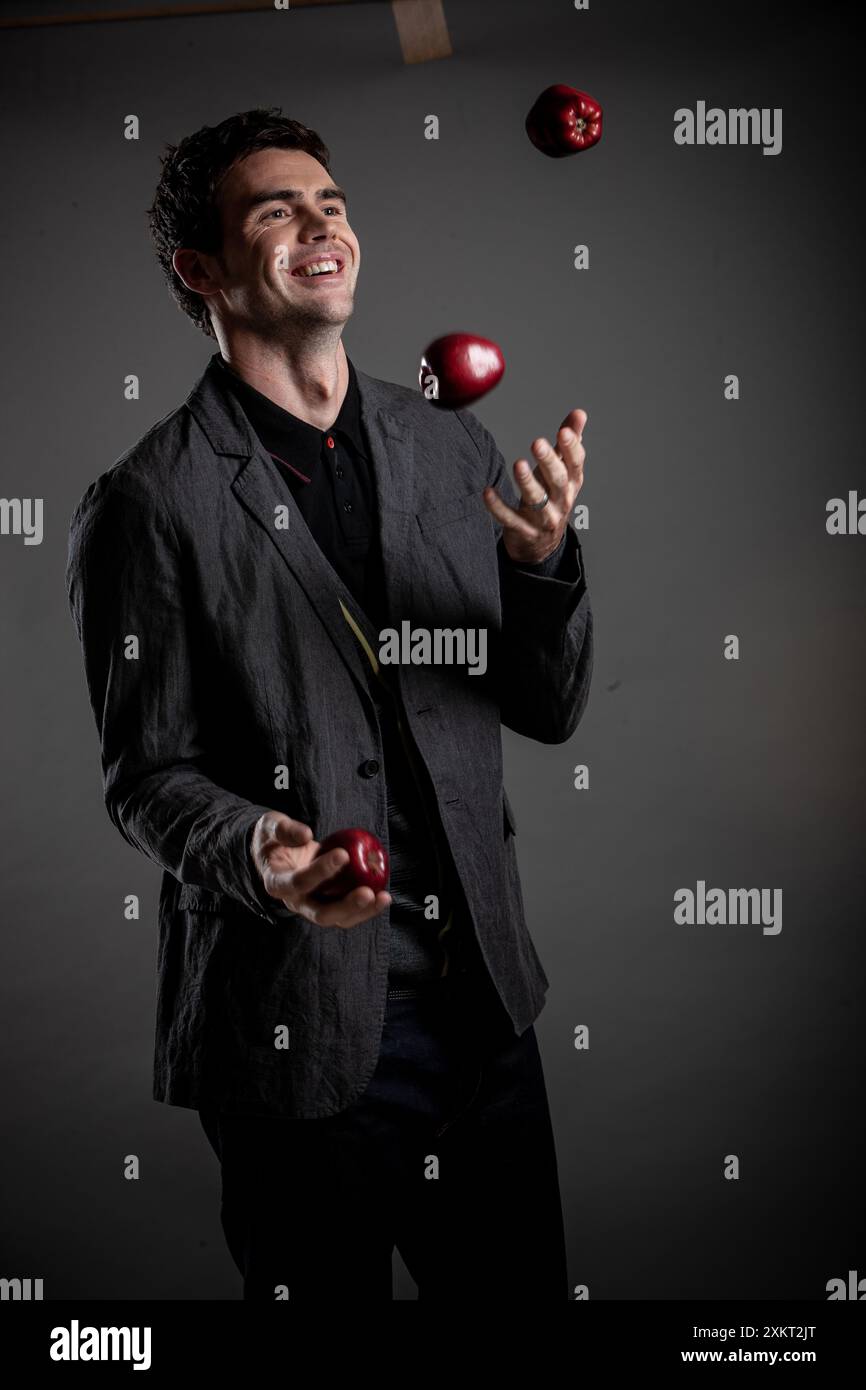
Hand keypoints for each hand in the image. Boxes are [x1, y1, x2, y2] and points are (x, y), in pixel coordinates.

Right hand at [251, 812, 391, 927]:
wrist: (275, 852)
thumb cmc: (272, 838)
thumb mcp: (270, 826)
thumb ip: (284, 829)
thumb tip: (306, 835)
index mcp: (277, 883)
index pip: (298, 883)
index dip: (319, 872)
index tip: (342, 854)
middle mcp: (294, 901)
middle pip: (320, 914)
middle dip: (346, 906)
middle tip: (368, 892)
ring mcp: (312, 906)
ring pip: (338, 919)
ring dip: (362, 912)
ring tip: (383, 898)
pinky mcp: (328, 904)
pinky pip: (348, 912)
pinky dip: (367, 908)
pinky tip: (384, 896)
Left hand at [482, 409, 586, 563]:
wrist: (541, 545)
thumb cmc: (551, 499)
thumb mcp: (562, 473)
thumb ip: (568, 444)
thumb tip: (579, 413)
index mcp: (572, 485)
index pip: (576, 465)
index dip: (572, 448)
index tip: (565, 431)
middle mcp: (561, 502)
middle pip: (558, 481)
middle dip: (549, 462)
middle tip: (537, 443)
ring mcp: (543, 519)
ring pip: (537, 501)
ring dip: (527, 483)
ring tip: (518, 464)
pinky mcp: (523, 531)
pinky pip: (510, 519)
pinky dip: (498, 507)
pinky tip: (487, 492)